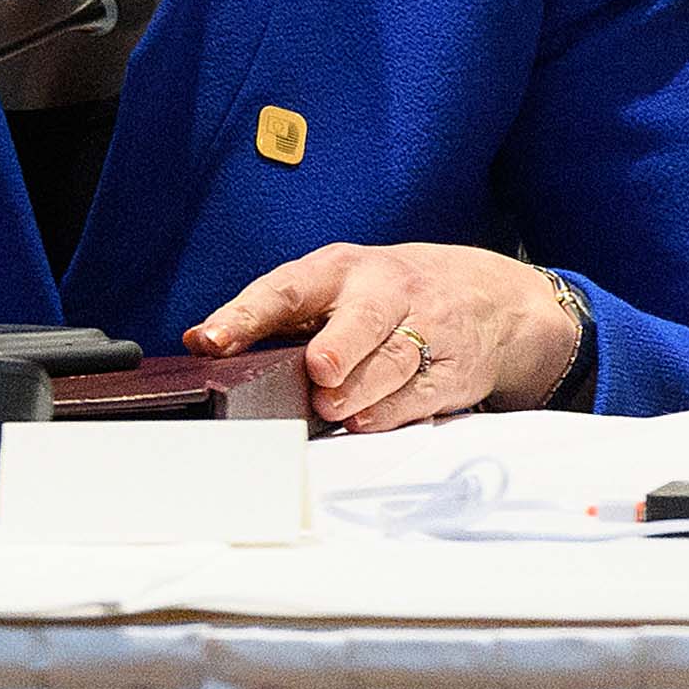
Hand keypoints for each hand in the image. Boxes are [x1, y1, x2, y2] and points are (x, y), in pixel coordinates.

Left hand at [185, 241, 582, 430]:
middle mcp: (385, 292)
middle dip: (338, 346)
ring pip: (393, 360)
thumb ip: (270, 316)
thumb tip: (201, 343)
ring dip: (360, 388)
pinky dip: (393, 410)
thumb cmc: (383, 295)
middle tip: (317, 372)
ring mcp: (427, 328)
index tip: (213, 341)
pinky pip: (422, 392)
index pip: (287, 289)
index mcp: (339, 269)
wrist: (486, 295)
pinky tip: (368, 419)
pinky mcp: (455, 368)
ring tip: (332, 407)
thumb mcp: (330, 289)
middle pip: (361, 318)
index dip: (247, 315)